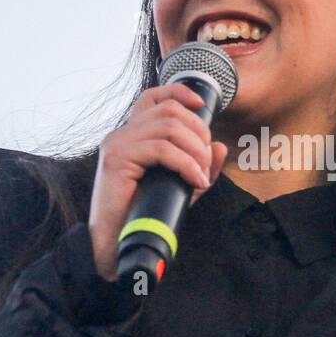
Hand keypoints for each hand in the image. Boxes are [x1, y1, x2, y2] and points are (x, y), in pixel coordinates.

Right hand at [87, 83, 228, 281]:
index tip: (201, 105)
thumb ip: (199, 166)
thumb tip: (220, 146)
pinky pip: (162, 149)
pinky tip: (195, 181)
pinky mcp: (117, 159)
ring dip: (195, 149)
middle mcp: (121, 134)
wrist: (115, 243)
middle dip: (198, 131)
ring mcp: (117, 144)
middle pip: (169, 110)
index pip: (153, 97)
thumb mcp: (180, 186)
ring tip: (201, 174)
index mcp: (131, 135)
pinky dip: (186, 164)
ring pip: (168, 127)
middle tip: (206, 160)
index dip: (179, 93)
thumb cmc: (144, 215)